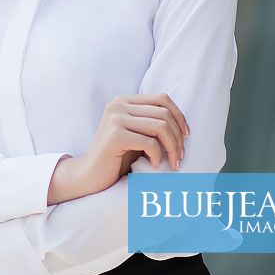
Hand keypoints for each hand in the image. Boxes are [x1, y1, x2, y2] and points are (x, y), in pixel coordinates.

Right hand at [48, 94, 188, 202]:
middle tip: (180, 156)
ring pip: (161, 126)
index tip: (186, 136)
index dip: (179, 116)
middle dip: (178, 137)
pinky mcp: (115, 135)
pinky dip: (158, 156)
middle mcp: (118, 105)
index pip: (162, 99)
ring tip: (173, 162)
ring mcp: (115, 118)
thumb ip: (152, 124)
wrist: (89, 175)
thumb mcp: (137, 135)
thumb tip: (184, 125)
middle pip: (164, 113)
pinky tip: (154, 165)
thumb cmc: (117, 157)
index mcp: (124, 101)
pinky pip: (150, 143)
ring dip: (172, 147)